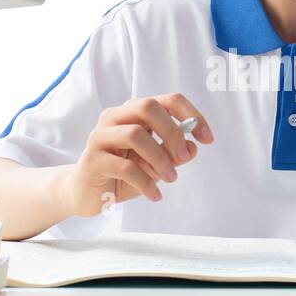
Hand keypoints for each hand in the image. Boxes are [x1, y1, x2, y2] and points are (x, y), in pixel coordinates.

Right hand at [65, 93, 213, 216]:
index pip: (167, 100)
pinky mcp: (92, 160)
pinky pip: (125, 167)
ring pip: (135, 134)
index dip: (191, 115)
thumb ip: (173, 154)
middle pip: (147, 107)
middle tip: (184, 158)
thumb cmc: (123, 174)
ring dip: (160, 159)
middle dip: (172, 132)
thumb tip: (192, 147)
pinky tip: (155, 195)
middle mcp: (114, 117)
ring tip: (170, 178)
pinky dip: (146, 183)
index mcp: (132, 112)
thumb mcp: (155, 164)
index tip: (208, 138)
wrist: (87, 194)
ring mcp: (100, 137)